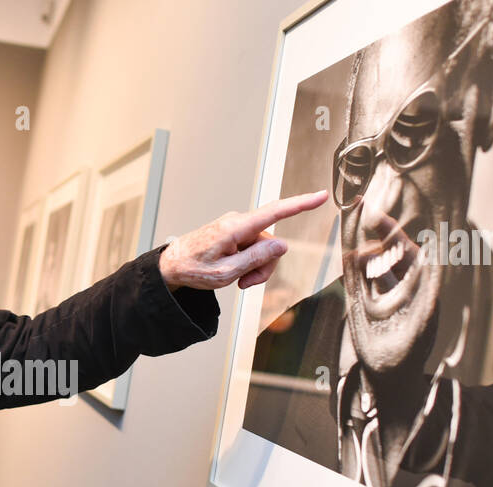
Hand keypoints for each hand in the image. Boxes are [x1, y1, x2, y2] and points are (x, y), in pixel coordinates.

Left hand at [159, 190, 327, 291]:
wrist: (171, 265)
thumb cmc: (193, 268)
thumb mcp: (226, 273)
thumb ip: (256, 259)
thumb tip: (282, 245)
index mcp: (236, 227)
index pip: (275, 212)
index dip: (301, 204)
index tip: (321, 196)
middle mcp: (238, 222)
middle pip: (271, 241)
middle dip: (265, 265)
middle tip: (247, 284)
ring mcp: (236, 226)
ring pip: (263, 248)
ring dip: (255, 267)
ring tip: (238, 281)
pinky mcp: (234, 232)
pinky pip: (252, 247)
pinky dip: (248, 263)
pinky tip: (235, 273)